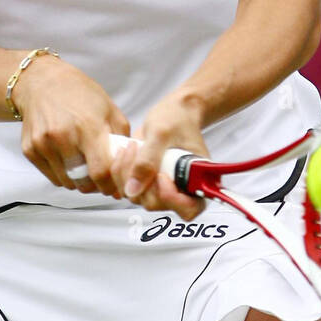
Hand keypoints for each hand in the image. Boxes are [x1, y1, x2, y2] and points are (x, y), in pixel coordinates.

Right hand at [12, 54, 129, 197]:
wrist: (42, 83)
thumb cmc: (80, 94)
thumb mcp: (110, 109)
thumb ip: (121, 140)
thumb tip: (128, 169)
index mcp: (88, 126)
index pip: (100, 171)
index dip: (110, 185)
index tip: (114, 186)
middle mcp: (63, 136)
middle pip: (82, 182)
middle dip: (95, 186)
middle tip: (100, 178)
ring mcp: (43, 144)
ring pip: (66, 183)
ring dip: (78, 181)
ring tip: (83, 166)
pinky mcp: (30, 150)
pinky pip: (51, 177)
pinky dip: (62, 175)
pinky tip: (67, 159)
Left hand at [109, 91, 208, 221]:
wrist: (173, 112)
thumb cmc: (176, 119)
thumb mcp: (161, 134)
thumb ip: (147, 161)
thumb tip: (133, 189)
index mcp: (197, 180)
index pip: (189, 208)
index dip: (172, 198)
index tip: (161, 176)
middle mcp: (181, 189)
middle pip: (157, 203)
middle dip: (142, 180)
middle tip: (139, 152)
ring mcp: (163, 188)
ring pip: (139, 197)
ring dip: (128, 174)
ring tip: (133, 147)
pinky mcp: (148, 183)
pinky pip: (130, 188)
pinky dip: (122, 172)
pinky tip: (128, 152)